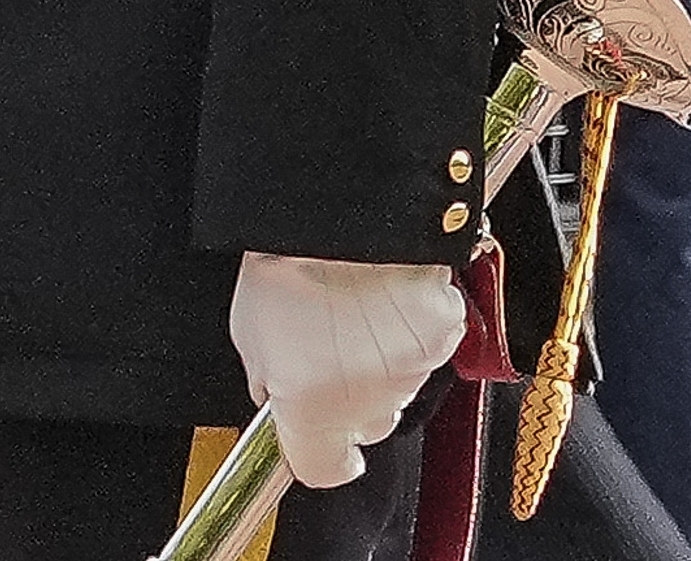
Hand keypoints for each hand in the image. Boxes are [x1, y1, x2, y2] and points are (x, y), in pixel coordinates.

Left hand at [228, 253, 464, 490]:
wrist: (349, 220)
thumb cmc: (294, 268)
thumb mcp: (247, 332)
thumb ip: (267, 380)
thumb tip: (273, 393)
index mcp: (314, 416)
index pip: (320, 470)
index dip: (312, 453)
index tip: (305, 439)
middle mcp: (369, 407)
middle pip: (362, 426)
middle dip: (344, 399)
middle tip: (321, 349)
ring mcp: (411, 376)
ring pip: (393, 388)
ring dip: (374, 362)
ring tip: (349, 311)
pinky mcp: (444, 341)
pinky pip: (422, 351)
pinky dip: (405, 332)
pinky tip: (381, 298)